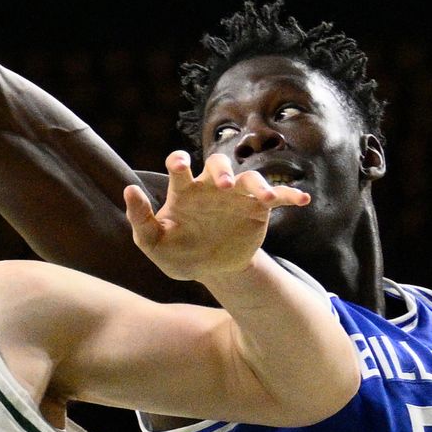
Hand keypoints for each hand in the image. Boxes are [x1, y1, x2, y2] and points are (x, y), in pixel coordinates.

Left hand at [124, 151, 308, 280]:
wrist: (211, 270)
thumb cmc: (178, 253)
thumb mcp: (153, 244)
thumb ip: (140, 220)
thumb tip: (128, 190)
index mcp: (184, 190)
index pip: (180, 165)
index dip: (179, 160)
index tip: (180, 164)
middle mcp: (212, 186)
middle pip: (219, 165)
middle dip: (221, 171)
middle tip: (222, 185)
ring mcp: (237, 196)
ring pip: (250, 178)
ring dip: (257, 183)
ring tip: (264, 196)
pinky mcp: (258, 209)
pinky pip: (278, 197)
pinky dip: (290, 195)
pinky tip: (302, 199)